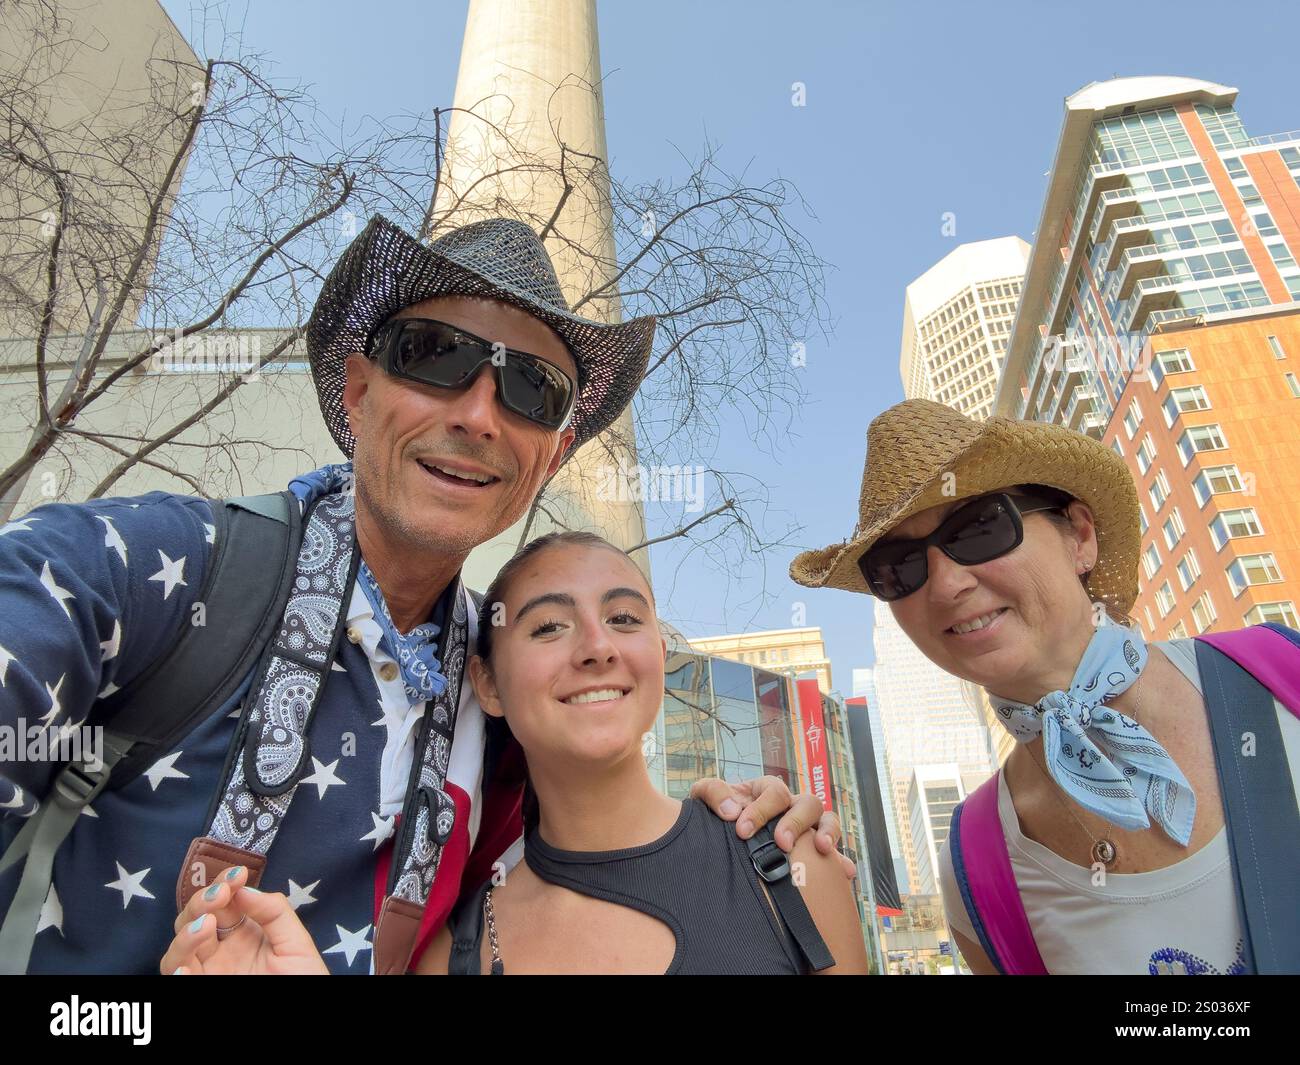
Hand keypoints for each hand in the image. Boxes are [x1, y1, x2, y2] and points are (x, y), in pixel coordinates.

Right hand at [160, 866, 328, 974]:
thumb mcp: (296, 942)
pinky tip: (186, 969)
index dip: (224, 883)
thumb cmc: (304, 978)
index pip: (223, 901)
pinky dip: (177, 972)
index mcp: (243, 932)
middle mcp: (220, 950)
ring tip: (205, 927)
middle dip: (201, 901)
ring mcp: (209, 971)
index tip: (237, 875)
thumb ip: (275, 913)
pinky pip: (177, 979)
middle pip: (193, 919)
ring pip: (178, 950)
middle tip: (220, 895)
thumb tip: (245, 889)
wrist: (305, 1013)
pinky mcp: (201, 990)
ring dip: (186, 935)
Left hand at [690, 775, 855, 879]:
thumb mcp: (705, 796)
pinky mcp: (812, 850)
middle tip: (781, 842)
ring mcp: (804, 826)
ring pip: (826, 819)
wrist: (718, 836)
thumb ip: (713, 793)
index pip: (774, 792)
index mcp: (766, 790)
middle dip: (795, 822)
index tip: (743, 830)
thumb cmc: (715, 813)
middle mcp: (790, 805)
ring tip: (821, 848)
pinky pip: (834, 852)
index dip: (761, 809)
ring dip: (827, 832)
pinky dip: (841, 860)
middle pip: (807, 802)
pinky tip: (844, 873)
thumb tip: (730, 810)